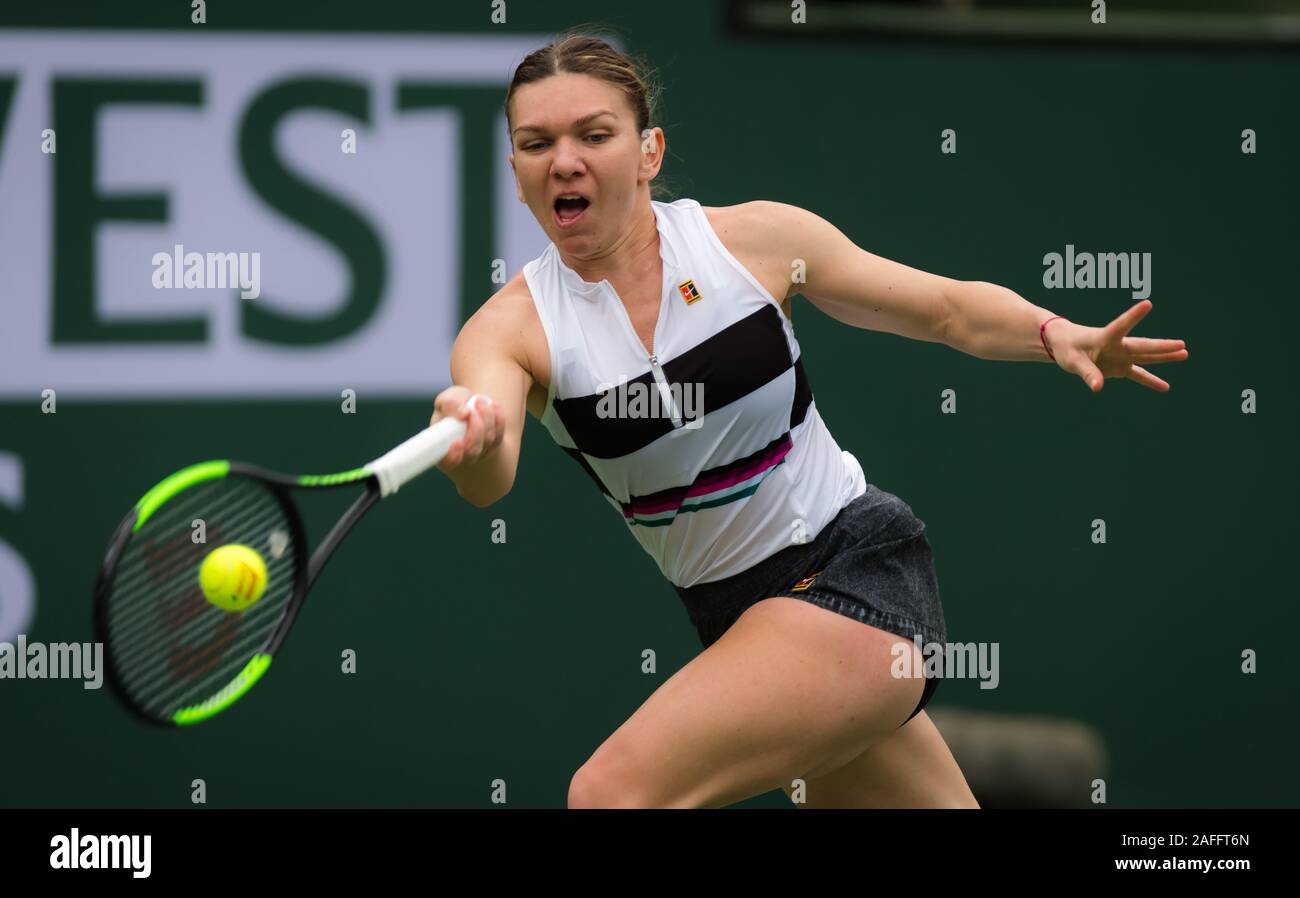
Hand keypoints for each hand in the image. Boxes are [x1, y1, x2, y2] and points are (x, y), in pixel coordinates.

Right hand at [430, 386, 503, 470]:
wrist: (470, 406)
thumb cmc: (453, 406)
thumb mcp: (445, 400)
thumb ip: (449, 405)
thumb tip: (464, 413)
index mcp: (442, 449)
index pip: (446, 462)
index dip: (453, 456)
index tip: (456, 442)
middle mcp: (462, 455)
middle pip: (472, 452)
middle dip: (474, 430)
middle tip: (470, 411)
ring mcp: (481, 452)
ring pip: (488, 440)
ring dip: (486, 417)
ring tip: (478, 400)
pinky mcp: (495, 444)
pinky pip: (500, 433)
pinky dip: (498, 417)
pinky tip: (492, 405)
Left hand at [1046, 300, 1187, 392]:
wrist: (1066, 344)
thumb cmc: (1068, 348)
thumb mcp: (1073, 361)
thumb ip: (1087, 373)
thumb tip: (1099, 387)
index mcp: (1105, 337)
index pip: (1121, 325)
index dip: (1133, 316)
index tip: (1148, 304)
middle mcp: (1118, 345)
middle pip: (1142, 345)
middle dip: (1161, 346)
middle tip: (1182, 344)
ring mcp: (1121, 356)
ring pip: (1146, 357)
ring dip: (1164, 356)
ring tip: (1184, 354)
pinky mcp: (1120, 367)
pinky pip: (1138, 375)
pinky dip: (1150, 381)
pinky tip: (1165, 387)